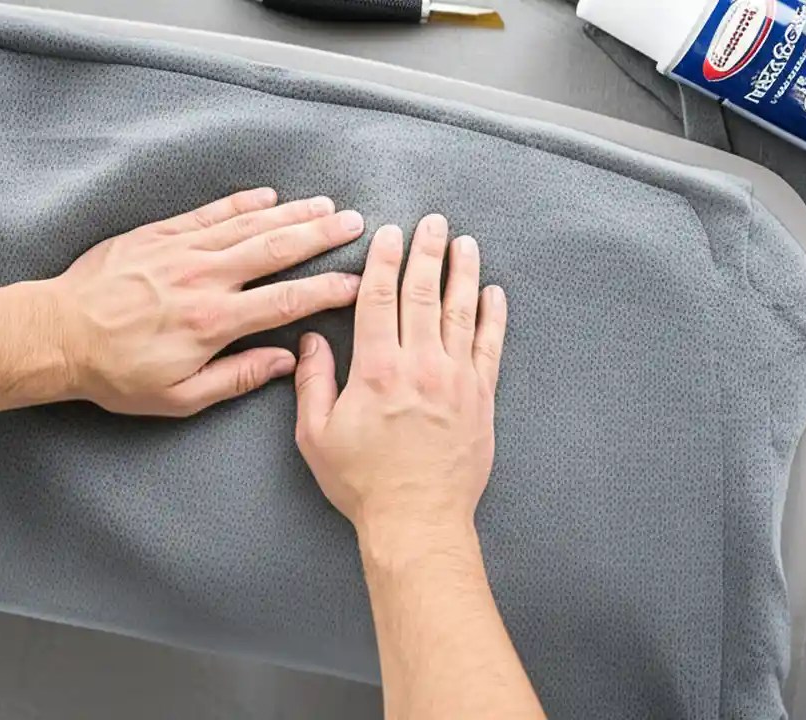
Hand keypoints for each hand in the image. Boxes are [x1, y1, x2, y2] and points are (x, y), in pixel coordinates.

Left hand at [46, 188, 364, 416]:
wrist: (58, 335)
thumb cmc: (115, 374)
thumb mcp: (179, 397)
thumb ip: (236, 378)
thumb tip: (284, 363)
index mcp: (214, 323)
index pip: (286, 302)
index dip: (326, 290)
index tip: (356, 282)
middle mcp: (204, 279)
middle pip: (276, 249)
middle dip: (320, 235)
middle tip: (355, 224)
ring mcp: (180, 251)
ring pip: (248, 225)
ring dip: (291, 213)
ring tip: (325, 205)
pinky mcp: (158, 235)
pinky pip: (209, 213)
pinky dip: (241, 203)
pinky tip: (268, 197)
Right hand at [293, 214, 506, 539]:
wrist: (418, 520)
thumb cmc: (362, 483)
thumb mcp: (316, 436)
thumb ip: (313, 383)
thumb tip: (311, 342)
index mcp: (376, 370)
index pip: (380, 300)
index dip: (384, 262)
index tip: (390, 234)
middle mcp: (420, 366)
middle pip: (423, 295)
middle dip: (428, 253)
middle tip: (434, 223)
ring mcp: (456, 380)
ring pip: (461, 313)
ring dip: (463, 273)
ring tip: (466, 243)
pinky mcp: (481, 398)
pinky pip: (490, 347)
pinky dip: (493, 317)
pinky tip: (494, 293)